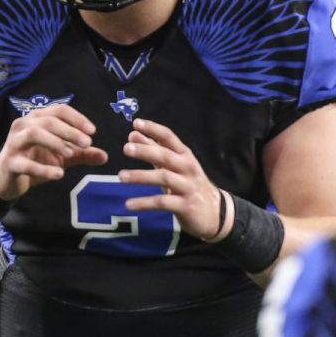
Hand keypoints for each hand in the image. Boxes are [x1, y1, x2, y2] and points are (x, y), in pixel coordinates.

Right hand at [0, 104, 106, 199]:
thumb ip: (81, 154)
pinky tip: (59, 175)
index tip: (93, 132)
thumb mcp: (61, 157)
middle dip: (69, 130)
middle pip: (48, 120)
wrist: (7, 179)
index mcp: (37, 119)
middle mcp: (24, 125)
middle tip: (87, 143)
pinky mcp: (9, 162)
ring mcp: (14, 143)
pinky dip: (43, 169)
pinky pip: (25, 164)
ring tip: (70, 154)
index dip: (77, 118)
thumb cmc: (34, 160)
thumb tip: (105, 156)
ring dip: (55, 142)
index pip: (59, 110)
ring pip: (34, 133)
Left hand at [119, 118, 227, 239]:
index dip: (153, 129)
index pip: (169, 137)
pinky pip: (163, 202)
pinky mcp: (185, 206)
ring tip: (121, 176)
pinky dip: (145, 203)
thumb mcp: (175, 166)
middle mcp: (188, 168)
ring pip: (164, 177)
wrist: (215, 213)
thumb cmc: (189, 185)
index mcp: (184, 156)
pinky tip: (129, 204)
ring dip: (141, 176)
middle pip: (166, 156)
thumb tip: (133, 134)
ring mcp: (188, 187)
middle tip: (126, 148)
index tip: (136, 123)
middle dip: (146, 151)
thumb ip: (155, 150)